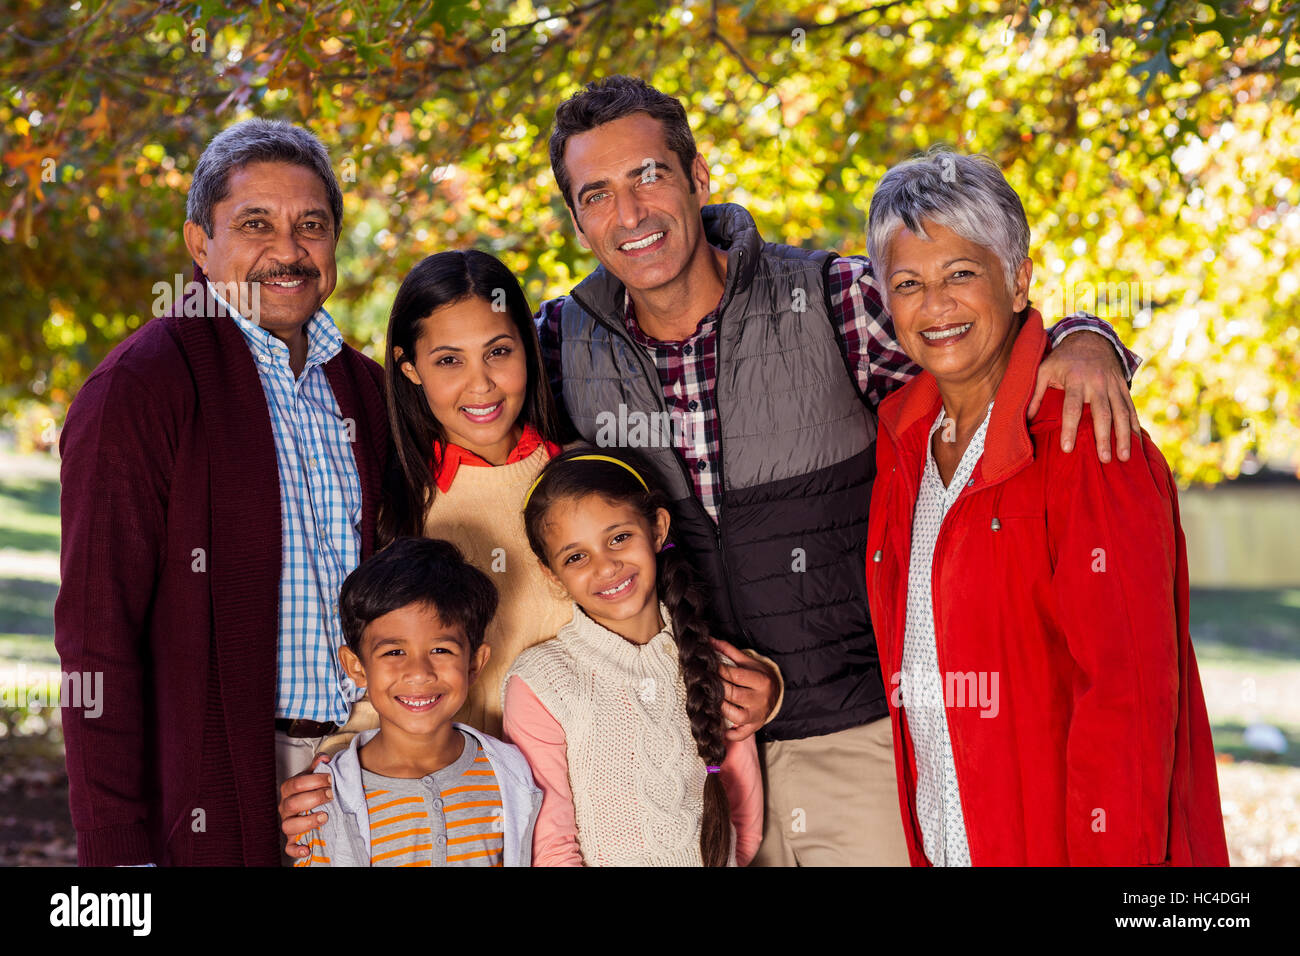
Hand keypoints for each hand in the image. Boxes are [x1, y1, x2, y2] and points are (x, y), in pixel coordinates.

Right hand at [279, 753, 332, 859]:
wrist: (308, 806)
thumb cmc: (310, 791)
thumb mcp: (313, 777)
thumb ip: (318, 767)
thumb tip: (324, 758)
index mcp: (288, 790)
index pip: (296, 783)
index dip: (314, 780)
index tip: (330, 779)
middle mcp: (285, 807)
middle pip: (293, 803)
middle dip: (314, 798)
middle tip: (331, 795)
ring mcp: (287, 823)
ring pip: (288, 826)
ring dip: (307, 822)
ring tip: (325, 816)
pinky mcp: (291, 839)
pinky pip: (289, 848)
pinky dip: (297, 849)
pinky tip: (308, 849)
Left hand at [710, 636, 778, 741]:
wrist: (777, 692)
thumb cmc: (759, 675)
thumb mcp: (748, 661)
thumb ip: (729, 651)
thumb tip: (709, 640)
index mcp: (761, 681)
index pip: (736, 676)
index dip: (720, 671)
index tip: (707, 668)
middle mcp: (760, 699)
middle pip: (735, 695)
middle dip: (717, 689)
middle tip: (703, 684)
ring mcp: (758, 715)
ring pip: (737, 716)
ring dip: (721, 709)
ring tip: (710, 702)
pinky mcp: (755, 726)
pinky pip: (742, 734)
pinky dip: (731, 735)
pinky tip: (720, 730)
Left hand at [1030, 331, 1139, 462]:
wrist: (1091, 338)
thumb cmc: (1063, 358)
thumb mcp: (1044, 369)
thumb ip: (1035, 394)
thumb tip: (1025, 419)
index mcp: (1075, 379)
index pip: (1072, 408)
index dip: (1070, 428)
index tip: (1068, 448)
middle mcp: (1097, 383)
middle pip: (1102, 414)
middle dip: (1103, 437)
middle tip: (1104, 460)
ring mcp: (1113, 385)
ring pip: (1121, 413)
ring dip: (1124, 436)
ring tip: (1123, 457)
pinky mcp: (1123, 387)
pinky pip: (1131, 408)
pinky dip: (1134, 426)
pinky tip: (1137, 443)